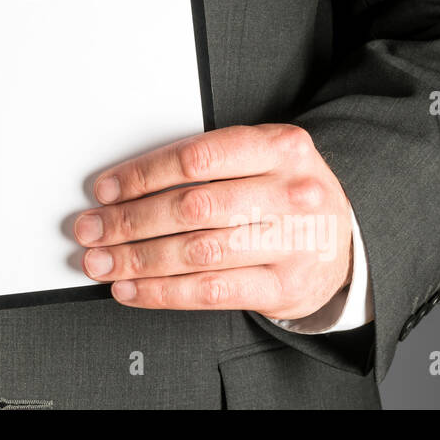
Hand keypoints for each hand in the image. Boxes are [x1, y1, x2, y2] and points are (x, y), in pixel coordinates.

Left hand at [73, 124, 352, 319]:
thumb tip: (123, 188)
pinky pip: (210, 291)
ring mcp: (291, 243)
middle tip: (91, 229)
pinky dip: (162, 292)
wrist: (347, 237)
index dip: (142, 175)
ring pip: (197, 252)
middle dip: (129, 221)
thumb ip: (206, 165)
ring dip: (138, 259)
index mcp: (281, 147)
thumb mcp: (263, 158)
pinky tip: (132, 288)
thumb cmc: (288, 193)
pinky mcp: (284, 288)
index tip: (106, 190)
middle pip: (191, 207)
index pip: (196, 158)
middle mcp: (290, 193)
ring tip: (102, 261)